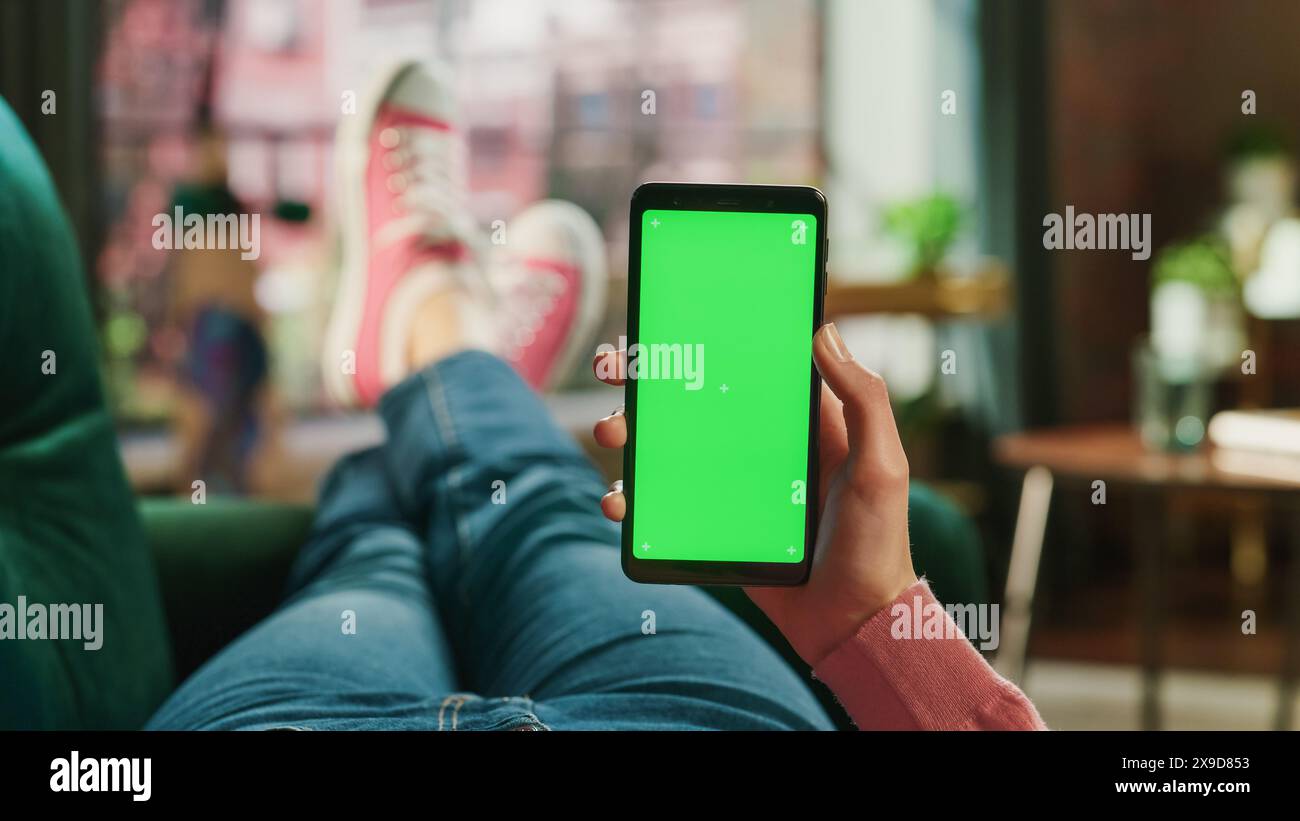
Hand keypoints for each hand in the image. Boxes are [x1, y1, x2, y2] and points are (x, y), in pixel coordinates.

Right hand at [591, 323, 916, 665]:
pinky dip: (633, 499)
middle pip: (692, 399)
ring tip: (610, 432)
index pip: (744, 366)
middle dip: (646, 380)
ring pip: (666, 448)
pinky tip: (619, 502)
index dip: (704, 341)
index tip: (668, 324)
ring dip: (628, 433)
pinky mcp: (711, 525)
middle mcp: (759, 446)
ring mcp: (730, 487)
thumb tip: (825, 332)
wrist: (852, 625)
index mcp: (798, 422)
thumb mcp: (882, 466)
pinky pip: (663, 504)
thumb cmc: (876, 544)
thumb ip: (864, 399)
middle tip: (614, 369)